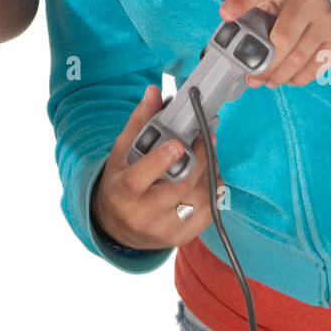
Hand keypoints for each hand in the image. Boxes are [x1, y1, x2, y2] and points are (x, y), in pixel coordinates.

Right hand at [91, 85, 221, 249]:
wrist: (116, 225)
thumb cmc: (121, 182)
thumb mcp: (121, 151)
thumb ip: (140, 121)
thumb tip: (155, 92)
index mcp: (121, 192)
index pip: (139, 179)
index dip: (160, 161)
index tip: (177, 143)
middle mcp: (141, 215)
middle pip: (178, 188)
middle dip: (198, 160)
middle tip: (206, 139)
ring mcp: (163, 230)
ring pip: (198, 201)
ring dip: (209, 174)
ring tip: (207, 156)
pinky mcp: (180, 238)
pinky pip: (208, 214)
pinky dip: (214, 192)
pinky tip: (208, 178)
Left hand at [219, 0, 330, 87]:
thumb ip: (255, 7)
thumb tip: (234, 41)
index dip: (241, 0)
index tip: (226, 15)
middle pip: (281, 38)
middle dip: (264, 63)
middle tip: (252, 76)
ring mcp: (326, 19)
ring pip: (299, 57)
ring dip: (279, 76)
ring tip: (267, 81)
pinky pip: (317, 65)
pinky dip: (299, 77)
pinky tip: (288, 78)